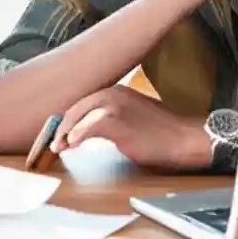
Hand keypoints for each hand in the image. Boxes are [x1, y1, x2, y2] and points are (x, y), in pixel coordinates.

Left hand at [49, 85, 211, 170]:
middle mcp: (112, 93)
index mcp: (116, 90)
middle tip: (55, 143)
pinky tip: (72, 145)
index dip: (69, 119)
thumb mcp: (133, 115)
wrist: (182, 138)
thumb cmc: (161, 132)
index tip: (60, 132)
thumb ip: (111, 117)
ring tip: (59, 147)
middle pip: (76, 108)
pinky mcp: (117, 121)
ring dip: (65, 132)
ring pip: (79, 116)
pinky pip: (89, 127)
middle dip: (62, 126)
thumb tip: (90, 128)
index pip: (84, 103)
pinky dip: (77, 135)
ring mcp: (114, 105)